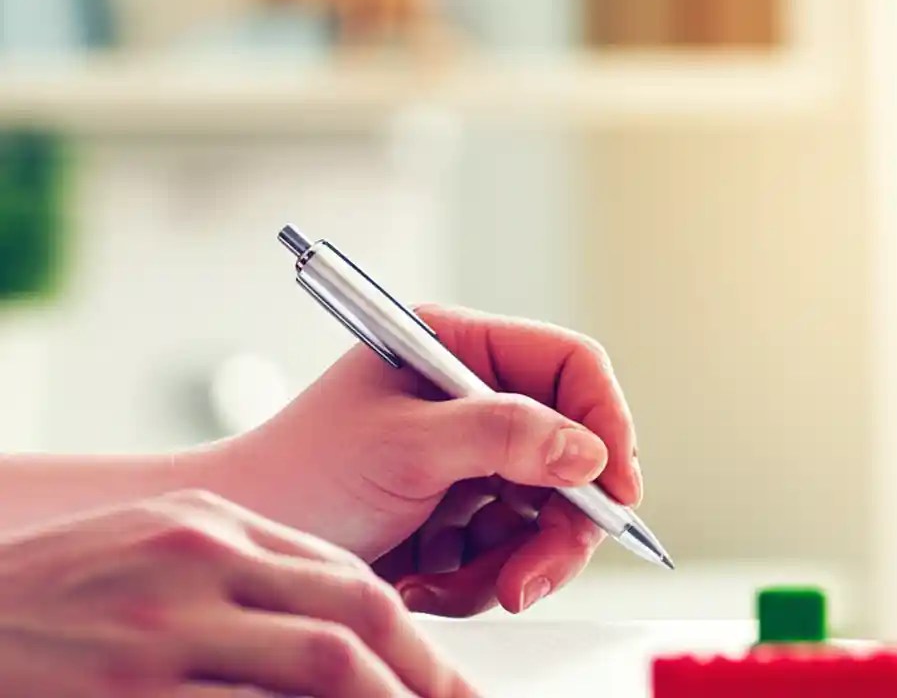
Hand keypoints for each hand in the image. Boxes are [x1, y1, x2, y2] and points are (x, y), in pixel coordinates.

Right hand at [0, 490, 470, 696]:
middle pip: (354, 616)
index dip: (414, 638)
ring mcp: (162, 632)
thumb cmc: (51, 593)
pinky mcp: (129, 692)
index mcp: (209, 523)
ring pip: (321, 669)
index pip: (347, 575)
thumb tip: (348, 632)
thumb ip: (245, 577)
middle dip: (425, 675)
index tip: (448, 680)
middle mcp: (196, 563)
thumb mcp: (153, 551)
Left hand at [219, 304, 640, 616]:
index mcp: (457, 349)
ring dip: (510, 563)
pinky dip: (480, 581)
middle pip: (571, 453)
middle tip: (527, 578)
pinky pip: (514, 552)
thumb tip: (588, 450)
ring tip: (445, 582)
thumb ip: (501, 437)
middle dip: (554, 524)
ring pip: (548, 513)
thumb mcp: (404, 448)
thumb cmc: (298, 477)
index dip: (604, 422)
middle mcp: (474, 400)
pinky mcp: (464, 516)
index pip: (568, 366)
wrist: (247, 559)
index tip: (614, 488)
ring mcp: (472, 461)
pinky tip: (426, 581)